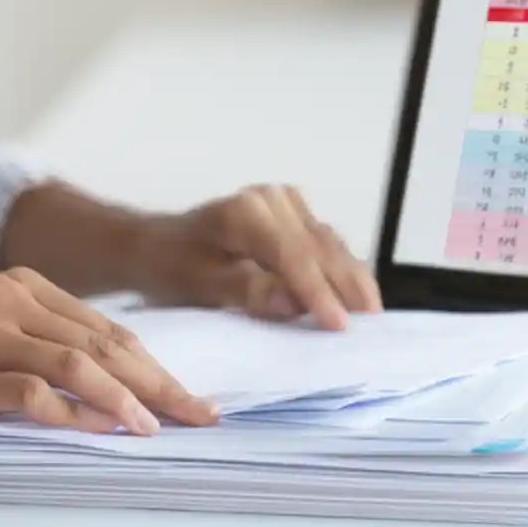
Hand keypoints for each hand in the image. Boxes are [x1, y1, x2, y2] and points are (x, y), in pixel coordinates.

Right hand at [0, 268, 219, 436]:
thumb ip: (50, 345)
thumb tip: (126, 384)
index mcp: (20, 284)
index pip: (106, 328)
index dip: (154, 364)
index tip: (190, 396)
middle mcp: (5, 298)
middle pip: (102, 343)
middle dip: (157, 382)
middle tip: (198, 415)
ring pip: (76, 363)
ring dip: (125, 399)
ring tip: (157, 428)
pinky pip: (33, 393)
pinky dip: (74, 414)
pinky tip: (103, 431)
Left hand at [133, 184, 381, 329]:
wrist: (156, 247)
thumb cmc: (172, 269)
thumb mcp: (200, 287)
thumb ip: (247, 291)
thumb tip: (294, 302)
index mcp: (243, 212)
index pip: (292, 254)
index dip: (318, 292)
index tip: (338, 326)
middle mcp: (269, 198)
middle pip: (318, 247)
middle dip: (344, 287)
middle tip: (371, 328)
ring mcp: (284, 202)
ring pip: (328, 244)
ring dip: (350, 278)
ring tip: (371, 317)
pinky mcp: (293, 213)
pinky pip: (323, 243)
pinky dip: (339, 270)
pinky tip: (355, 298)